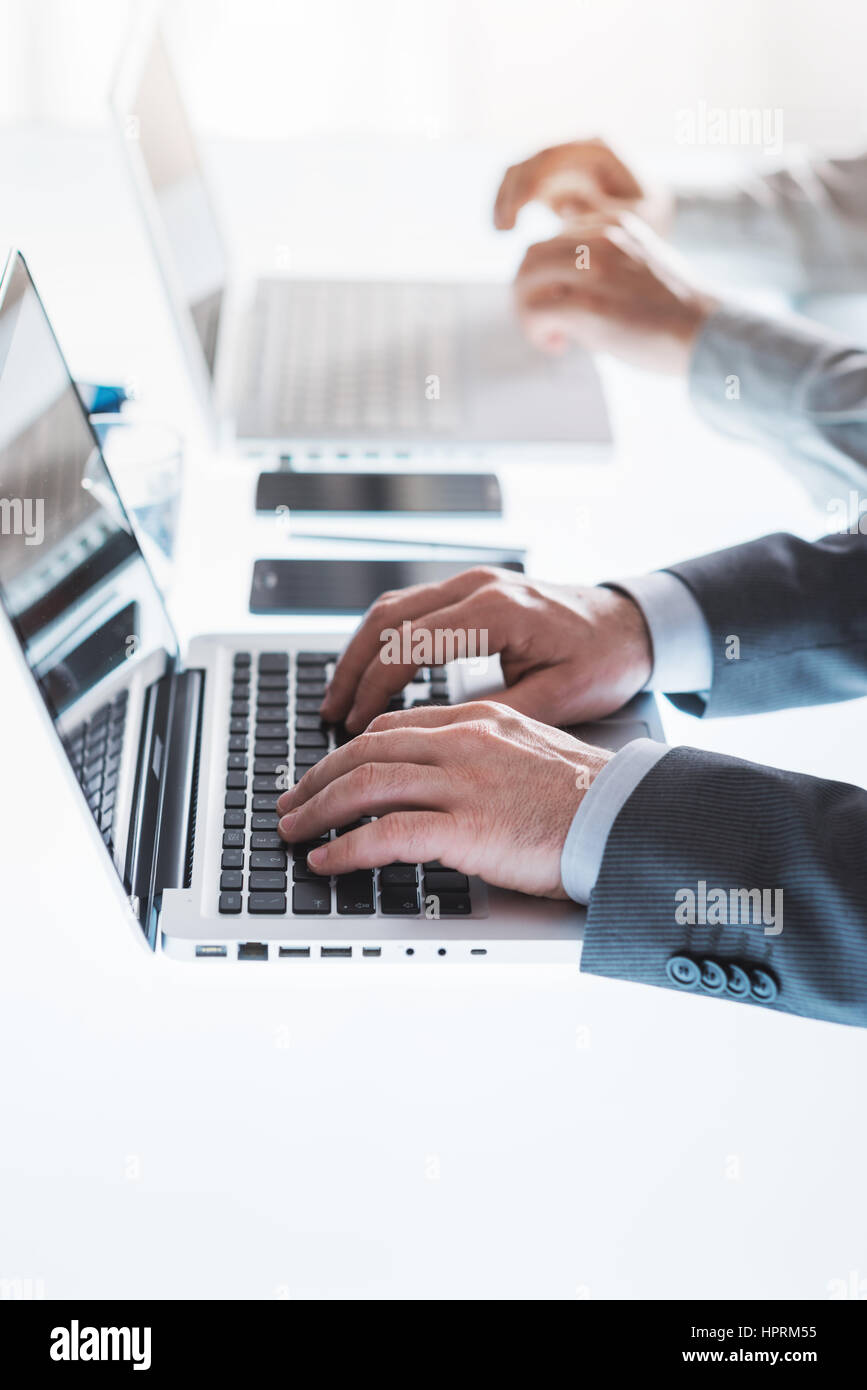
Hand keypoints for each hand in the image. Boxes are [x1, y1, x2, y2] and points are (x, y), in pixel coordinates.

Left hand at [276, 702, 612, 897]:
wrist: (630, 818)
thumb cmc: (592, 798)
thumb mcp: (534, 753)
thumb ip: (486, 756)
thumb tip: (447, 782)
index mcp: (480, 720)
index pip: (394, 727)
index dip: (348, 751)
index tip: (326, 772)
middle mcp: (465, 742)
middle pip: (367, 750)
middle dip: (318, 778)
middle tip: (291, 802)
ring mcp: (465, 782)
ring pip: (367, 785)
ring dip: (319, 811)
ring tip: (295, 833)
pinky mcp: (468, 827)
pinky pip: (387, 834)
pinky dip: (347, 848)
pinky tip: (328, 861)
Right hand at [320, 567, 651, 734]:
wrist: (632, 624)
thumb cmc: (604, 659)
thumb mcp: (560, 698)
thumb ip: (499, 715)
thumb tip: (440, 740)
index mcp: (497, 610)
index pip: (411, 645)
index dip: (376, 688)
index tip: (356, 725)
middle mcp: (478, 585)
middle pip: (388, 619)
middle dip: (352, 669)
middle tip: (332, 714)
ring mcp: (473, 582)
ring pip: (392, 608)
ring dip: (360, 652)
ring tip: (340, 698)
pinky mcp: (473, 589)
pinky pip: (411, 608)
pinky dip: (383, 641)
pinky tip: (372, 673)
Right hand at [493, 138, 670, 232]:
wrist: (646, 222)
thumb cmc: (646, 223)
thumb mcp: (634, 221)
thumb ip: (601, 216)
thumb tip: (566, 212)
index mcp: (599, 150)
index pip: (554, 158)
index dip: (529, 185)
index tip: (518, 221)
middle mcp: (577, 149)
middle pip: (532, 160)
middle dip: (512, 192)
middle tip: (502, 229)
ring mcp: (563, 164)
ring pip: (521, 169)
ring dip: (505, 198)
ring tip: (500, 231)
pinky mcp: (550, 181)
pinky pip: (520, 186)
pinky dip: (508, 205)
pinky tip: (503, 230)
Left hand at [514, 215, 718, 368]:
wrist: (708, 334)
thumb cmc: (673, 311)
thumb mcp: (637, 264)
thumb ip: (601, 259)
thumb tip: (558, 267)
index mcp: (612, 224)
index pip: (549, 241)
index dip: (546, 279)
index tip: (566, 307)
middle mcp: (600, 239)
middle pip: (529, 258)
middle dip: (527, 296)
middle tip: (548, 327)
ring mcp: (594, 270)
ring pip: (524, 282)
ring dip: (528, 316)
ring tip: (554, 338)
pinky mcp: (589, 305)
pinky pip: (535, 312)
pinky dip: (537, 333)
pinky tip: (560, 345)